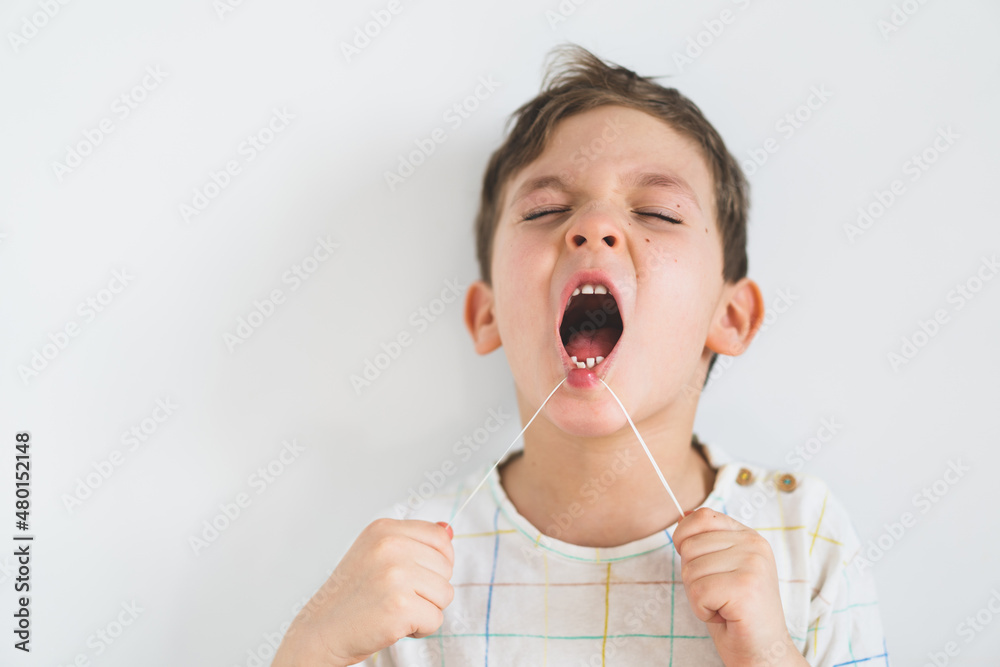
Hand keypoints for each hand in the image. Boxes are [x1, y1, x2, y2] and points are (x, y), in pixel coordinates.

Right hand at [273, 518, 454, 666]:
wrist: (321, 631)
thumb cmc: (350, 596)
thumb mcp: (376, 554)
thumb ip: (414, 541)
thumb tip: (450, 530)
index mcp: (384, 529)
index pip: (440, 537)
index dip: (438, 561)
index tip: (417, 575)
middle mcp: (390, 546)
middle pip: (446, 567)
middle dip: (429, 589)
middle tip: (397, 596)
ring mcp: (395, 574)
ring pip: (446, 594)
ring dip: (426, 609)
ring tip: (394, 609)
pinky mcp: (400, 605)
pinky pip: (436, 619)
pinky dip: (420, 629)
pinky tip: (394, 625)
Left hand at [673, 508, 803, 666]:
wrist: (761, 653)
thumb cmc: (735, 614)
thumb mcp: (719, 569)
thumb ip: (705, 542)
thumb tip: (682, 517)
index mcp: (749, 536)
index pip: (702, 516)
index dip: (685, 539)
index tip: (701, 566)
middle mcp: (754, 545)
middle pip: (690, 546)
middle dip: (694, 578)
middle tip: (719, 595)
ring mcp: (752, 564)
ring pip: (690, 570)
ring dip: (698, 596)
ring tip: (723, 605)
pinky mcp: (745, 587)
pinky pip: (697, 592)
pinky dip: (703, 610)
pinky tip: (725, 616)